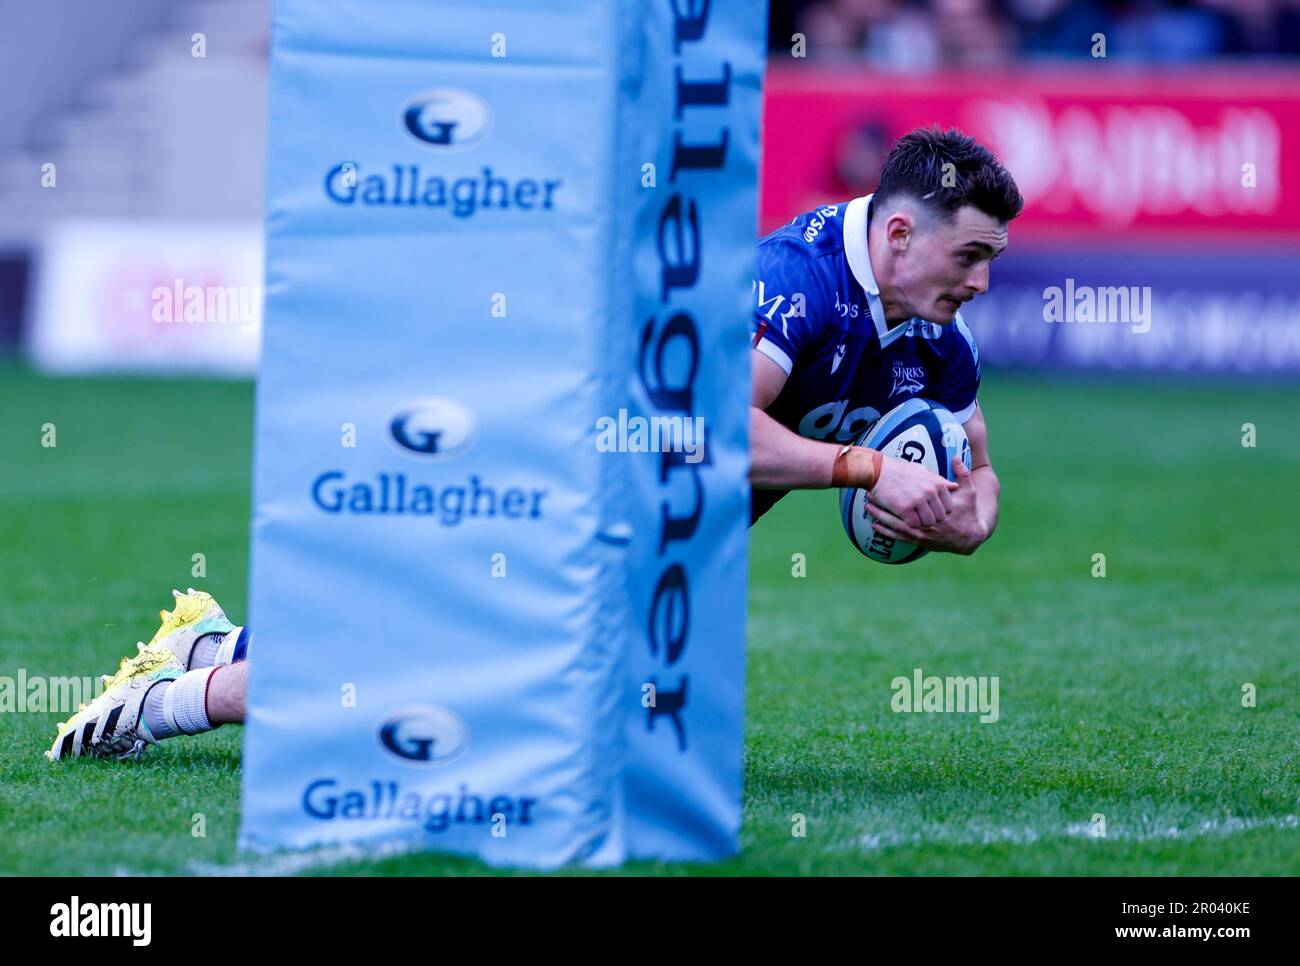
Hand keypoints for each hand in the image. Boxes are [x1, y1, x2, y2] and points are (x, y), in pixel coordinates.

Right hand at [866, 452, 957, 528]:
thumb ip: (940, 481)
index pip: (949, 507)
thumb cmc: (900, 470)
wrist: (879, 471)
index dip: (941, 511)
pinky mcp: (905, 508)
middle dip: (932, 519)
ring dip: (921, 523)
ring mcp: (918, 500)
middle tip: (922, 516)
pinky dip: (910, 524)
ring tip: (913, 517)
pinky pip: (914, 524)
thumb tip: (954, 486)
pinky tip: (904, 518)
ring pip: (928, 522)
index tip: (933, 511)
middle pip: (940, 517)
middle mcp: (930, 492)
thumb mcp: (924, 471)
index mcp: (938, 483)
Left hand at [868, 455, 986, 554]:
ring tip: (868, 507)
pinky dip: (886, 532)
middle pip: (899, 512)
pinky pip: (899, 537)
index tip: (883, 482)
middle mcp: (926, 523)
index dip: (896, 491)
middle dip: (884, 503)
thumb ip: (962, 474)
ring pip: (896, 525)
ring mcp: (921, 534)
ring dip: (880, 516)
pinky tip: (875, 525)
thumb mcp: (969, 493)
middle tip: (870, 493)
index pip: (913, 499)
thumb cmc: (967, 513)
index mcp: (935, 509)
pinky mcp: (919, 542)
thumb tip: (956, 458)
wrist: (969, 537)